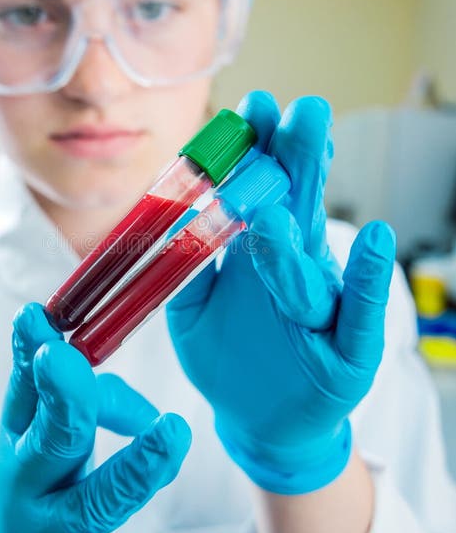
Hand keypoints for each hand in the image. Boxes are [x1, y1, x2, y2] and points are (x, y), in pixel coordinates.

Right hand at [0, 302, 190, 532]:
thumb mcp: (21, 428)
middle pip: (55, 440)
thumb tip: (36, 315)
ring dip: (134, 469)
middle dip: (70, 402)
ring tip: (172, 433)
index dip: (40, 359)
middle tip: (80, 364)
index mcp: (22, 437)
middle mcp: (30, 484)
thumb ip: (35, 378)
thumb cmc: (28, 478)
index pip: (33, 392)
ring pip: (92, 504)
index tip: (43, 324)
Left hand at [166, 92, 394, 494]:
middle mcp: (297, 269)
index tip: (252, 108)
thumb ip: (182, 269)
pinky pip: (357, 310)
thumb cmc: (230, 360)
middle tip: (300, 108)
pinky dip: (365, 276)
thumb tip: (161, 222)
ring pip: (314, 257)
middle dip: (297, 158)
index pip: (263, 193)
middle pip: (299, 207)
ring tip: (296, 179)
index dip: (258, 153)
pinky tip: (372, 236)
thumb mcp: (192, 314)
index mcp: (260, 254)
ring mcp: (324, 306)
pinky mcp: (347, 351)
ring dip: (306, 216)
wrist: (260, 424)